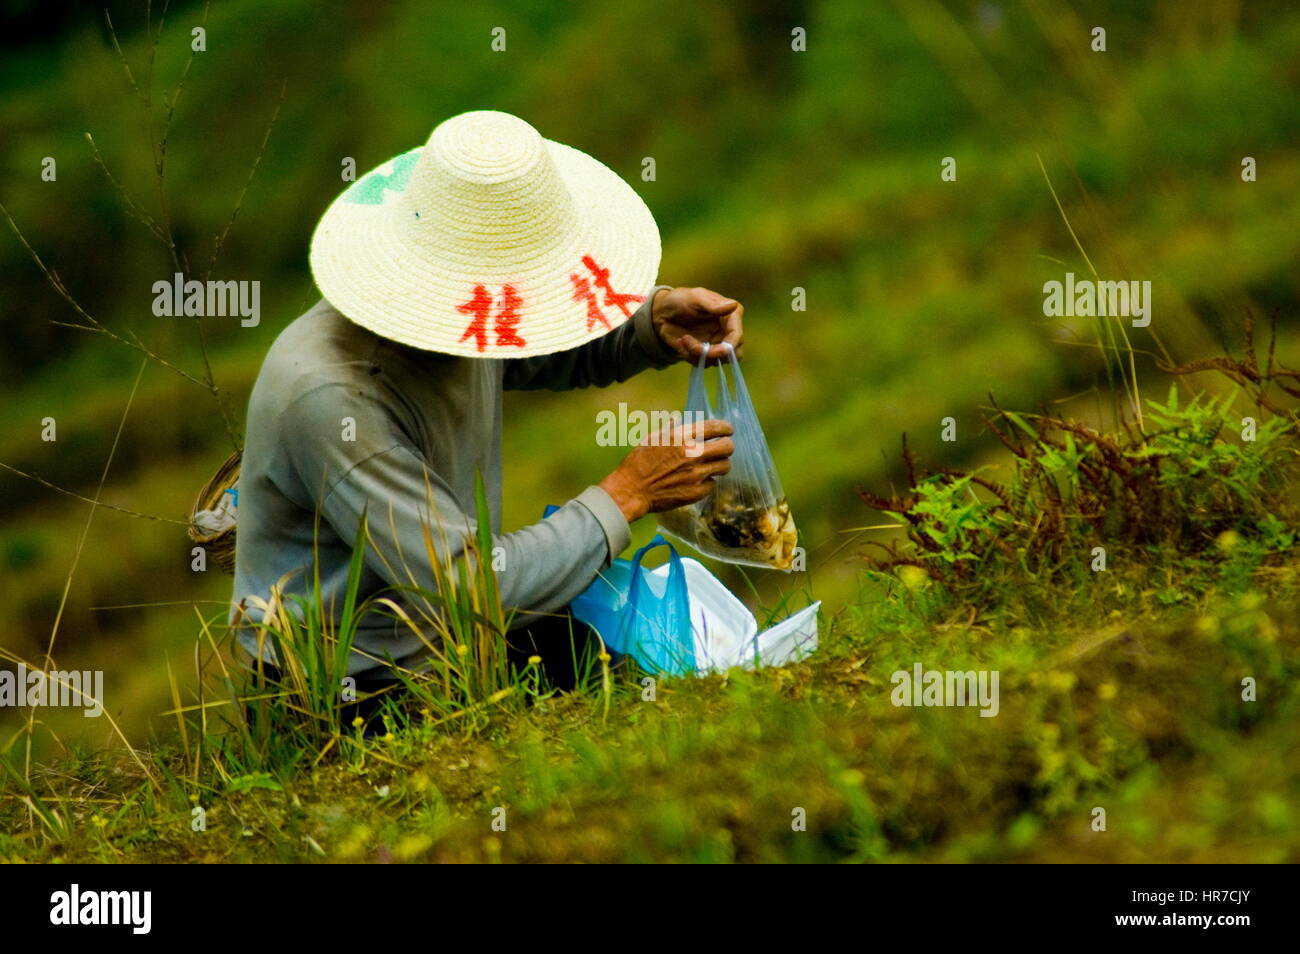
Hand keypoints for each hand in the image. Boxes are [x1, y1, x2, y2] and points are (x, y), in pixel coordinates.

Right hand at [599, 420, 734, 522]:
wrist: (631, 490)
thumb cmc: (638, 462)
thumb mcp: (652, 439)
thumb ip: (669, 429)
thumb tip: (677, 418)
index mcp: (681, 437)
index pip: (715, 427)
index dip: (726, 427)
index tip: (728, 430)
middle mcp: (692, 453)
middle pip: (727, 447)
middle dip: (728, 446)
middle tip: (724, 448)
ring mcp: (696, 474)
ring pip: (725, 466)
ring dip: (721, 464)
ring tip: (713, 466)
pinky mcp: (696, 491)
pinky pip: (712, 484)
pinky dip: (707, 481)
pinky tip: (697, 481)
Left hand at [651, 286, 743, 363]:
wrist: (661, 313)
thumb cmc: (680, 299)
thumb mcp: (695, 298)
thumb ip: (713, 305)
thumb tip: (733, 306)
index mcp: (730, 315)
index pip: (737, 335)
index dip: (730, 346)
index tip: (717, 351)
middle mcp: (726, 331)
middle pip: (734, 353)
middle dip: (716, 355)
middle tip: (698, 350)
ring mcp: (715, 344)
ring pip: (716, 360)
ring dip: (698, 354)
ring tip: (684, 339)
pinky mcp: (703, 353)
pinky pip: (702, 363)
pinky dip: (690, 355)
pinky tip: (681, 341)